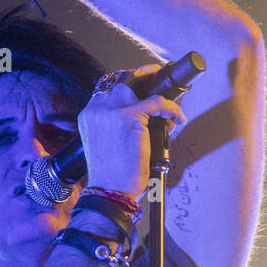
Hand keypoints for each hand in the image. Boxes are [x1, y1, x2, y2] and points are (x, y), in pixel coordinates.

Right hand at [78, 65, 187, 200]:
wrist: (109, 191)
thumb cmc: (112, 175)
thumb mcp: (106, 144)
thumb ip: (117, 126)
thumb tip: (149, 116)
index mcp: (88, 115)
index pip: (106, 87)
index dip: (126, 83)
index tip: (142, 83)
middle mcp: (96, 109)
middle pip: (120, 79)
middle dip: (141, 75)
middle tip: (158, 78)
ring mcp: (111, 111)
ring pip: (136, 84)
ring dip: (156, 88)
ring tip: (170, 99)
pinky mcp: (128, 117)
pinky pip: (156, 102)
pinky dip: (171, 108)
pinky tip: (177, 117)